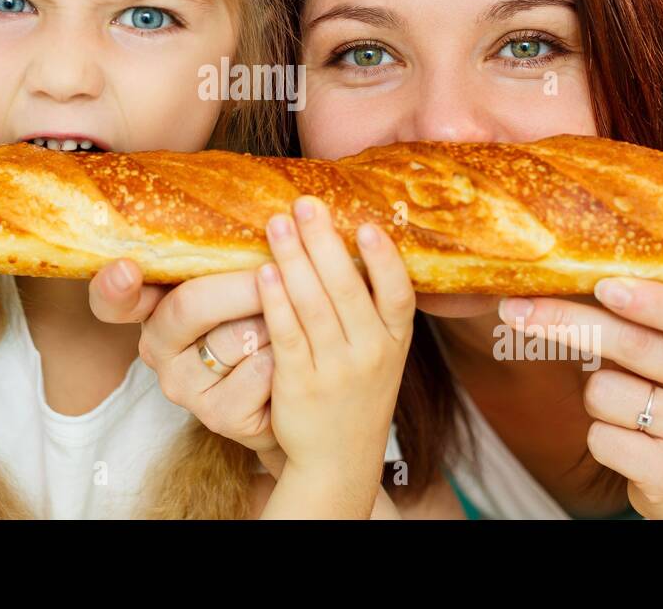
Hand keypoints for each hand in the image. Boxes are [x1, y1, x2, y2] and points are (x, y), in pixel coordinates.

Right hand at [89, 259, 277, 453]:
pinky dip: (284, 356)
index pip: (112, 299)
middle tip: (279, 267)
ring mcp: (183, 385)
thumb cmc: (260, 314)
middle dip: (242, 284)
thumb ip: (226, 247)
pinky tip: (293, 352)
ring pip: (230, 337)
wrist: (294, 384)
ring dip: (273, 319)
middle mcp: (157, 346)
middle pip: (188, 305)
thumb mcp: (237, 274)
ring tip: (295, 312)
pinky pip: (257, 371)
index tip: (127, 269)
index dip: (113, 286)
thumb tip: (243, 198)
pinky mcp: (218, 415)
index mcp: (151, 306)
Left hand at [258, 196, 414, 505]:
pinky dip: (275, 301)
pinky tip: (264, 272)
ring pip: (314, 306)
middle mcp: (371, 354)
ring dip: (294, 260)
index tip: (369, 223)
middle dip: (324, 242)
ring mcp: (336, 370)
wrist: (339, 460)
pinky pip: (288, 335)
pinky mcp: (301, 384)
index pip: (398, 295)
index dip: (384, 259)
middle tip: (305, 203)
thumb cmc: (357, 393)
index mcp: (395, 341)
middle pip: (347, 289)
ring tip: (277, 224)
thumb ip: (372, 307)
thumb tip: (353, 238)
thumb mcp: (382, 353)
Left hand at [499, 278, 662, 518]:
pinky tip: (628, 441)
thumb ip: (638, 314)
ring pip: (605, 392)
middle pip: (635, 345)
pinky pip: (601, 438)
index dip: (654, 301)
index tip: (604, 285)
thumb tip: (553, 274)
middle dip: (565, 321)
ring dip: (592, 394)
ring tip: (625, 406)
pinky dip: (599, 435)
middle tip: (513, 309)